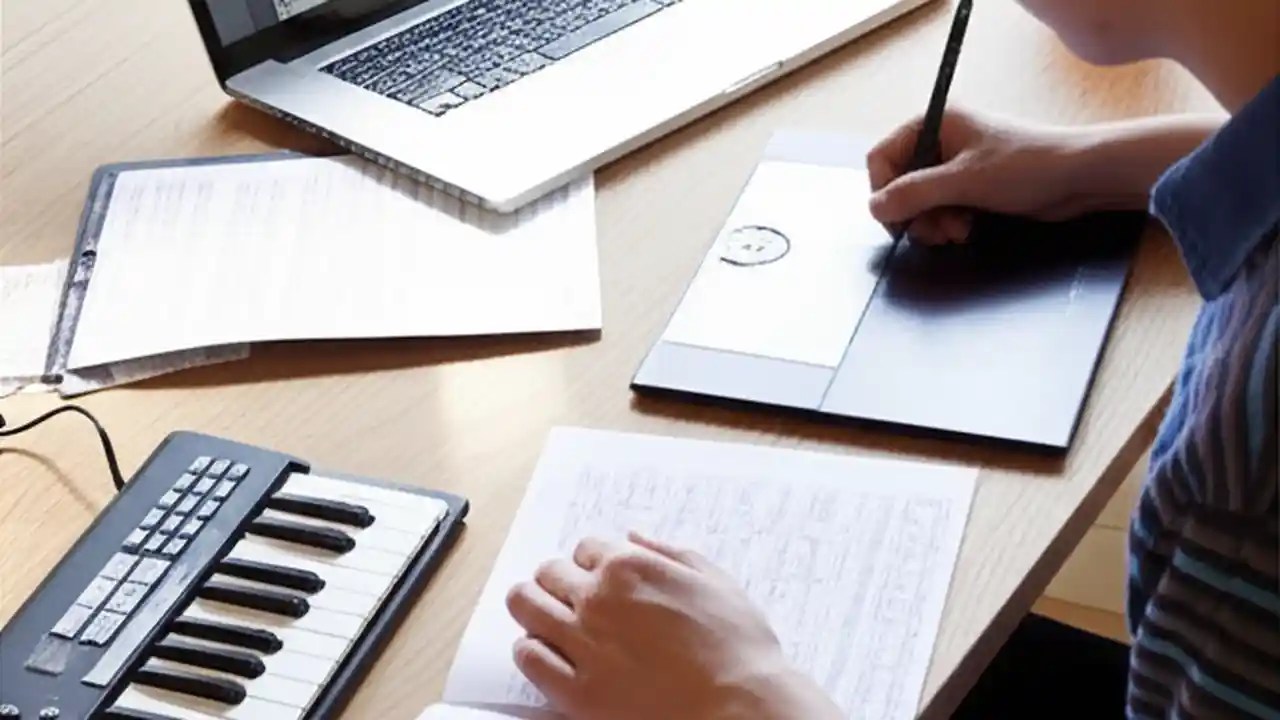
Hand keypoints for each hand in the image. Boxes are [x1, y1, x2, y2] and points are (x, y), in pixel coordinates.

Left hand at [506, 533, 840, 719]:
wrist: (738, 709)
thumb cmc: (737, 648)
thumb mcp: (714, 581)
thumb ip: (669, 552)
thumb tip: (634, 537)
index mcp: (630, 568)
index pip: (586, 548)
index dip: (593, 562)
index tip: (601, 576)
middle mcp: (598, 600)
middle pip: (549, 572)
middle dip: (559, 580)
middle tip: (571, 597)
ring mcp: (582, 644)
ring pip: (526, 606)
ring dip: (532, 605)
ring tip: (544, 617)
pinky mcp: (574, 690)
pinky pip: (528, 658)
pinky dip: (530, 649)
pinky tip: (546, 652)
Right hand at [867, 109, 1088, 244]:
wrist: (1080, 178)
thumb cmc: (1028, 166)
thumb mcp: (963, 181)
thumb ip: (914, 193)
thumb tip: (874, 206)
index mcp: (934, 123)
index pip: (882, 158)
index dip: (883, 191)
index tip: (896, 219)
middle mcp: (940, 140)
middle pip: (899, 183)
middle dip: (914, 213)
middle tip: (935, 231)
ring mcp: (955, 164)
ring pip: (918, 202)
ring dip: (932, 222)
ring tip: (956, 231)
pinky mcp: (970, 185)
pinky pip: (939, 208)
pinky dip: (946, 222)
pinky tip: (966, 228)